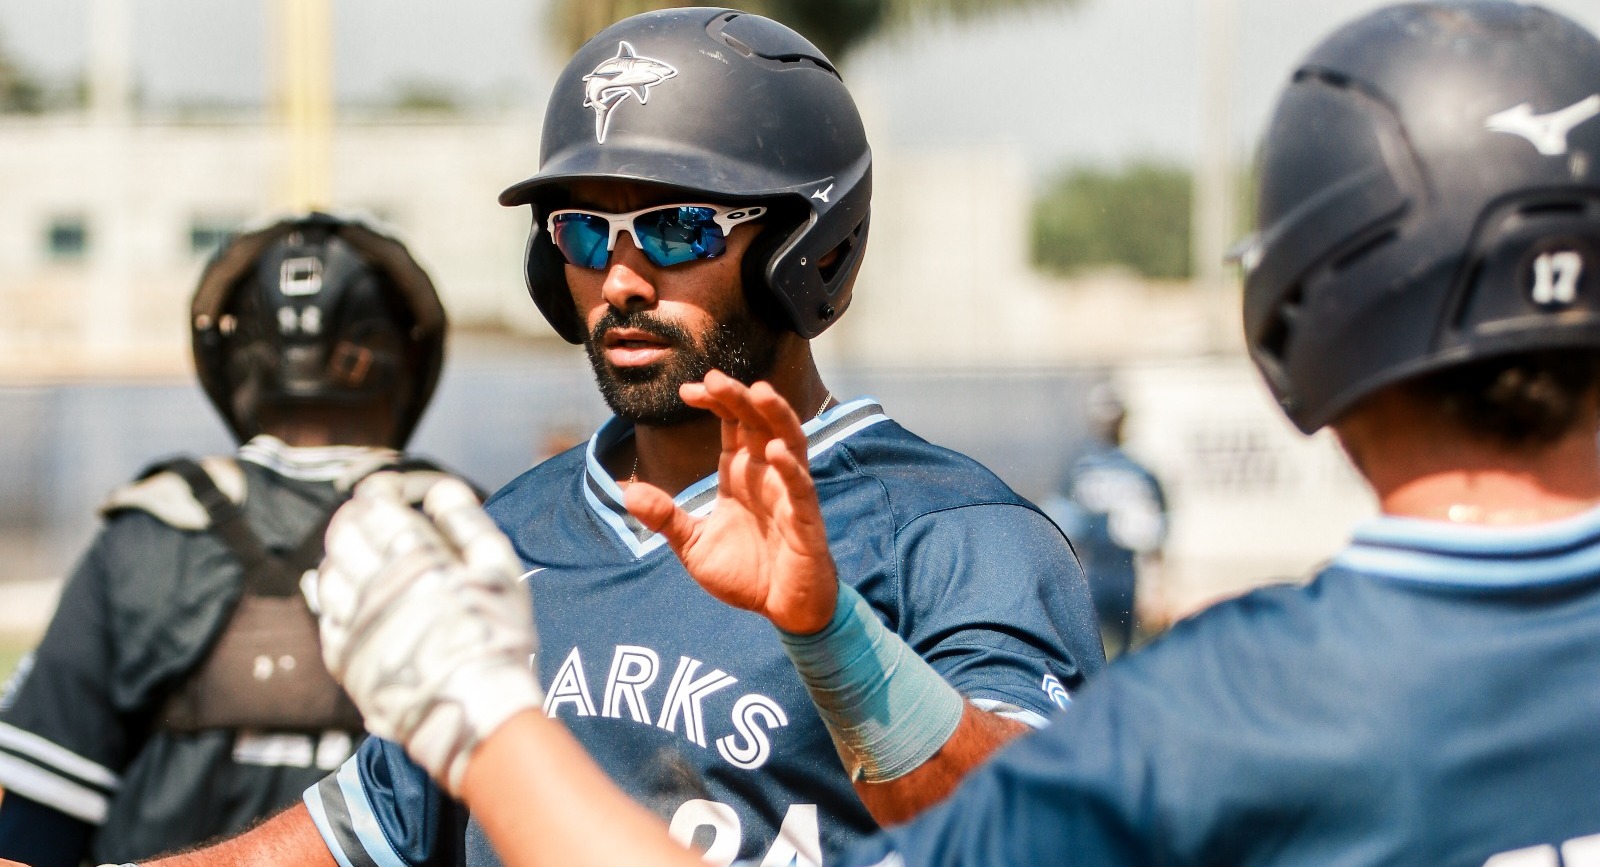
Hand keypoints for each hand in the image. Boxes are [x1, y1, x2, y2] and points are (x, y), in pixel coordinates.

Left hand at [316, 472, 542, 792]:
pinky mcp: (342, 658)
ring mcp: (353, 624)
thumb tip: (437, 489)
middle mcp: (374, 586)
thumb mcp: (499, 570)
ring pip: (327, 571)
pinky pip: (323, 614)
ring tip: (367, 556)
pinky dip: (333, 596)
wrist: (476, 715)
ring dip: (342, 554)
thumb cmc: (498, 639)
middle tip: (376, 519)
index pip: (374, 505)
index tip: (393, 491)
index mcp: (414, 558)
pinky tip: (353, 594)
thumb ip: (466, 522)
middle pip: (343, 533)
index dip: (381, 490)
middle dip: (357, 517)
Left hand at [625, 371, 838, 633]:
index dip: (715, 402)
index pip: (732, 423)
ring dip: (776, 415)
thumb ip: (665, 518)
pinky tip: (773, 451)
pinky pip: (801, 487)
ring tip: (758, 391)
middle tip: (713, 377)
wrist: (782, 611)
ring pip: (790, 441)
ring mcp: (790, 493)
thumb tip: (628, 492)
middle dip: (738, 397)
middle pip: (758, 421)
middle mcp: (767, 474)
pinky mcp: (806, 519)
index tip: (686, 391)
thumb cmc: (747, 573)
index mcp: (741, 474)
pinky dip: (790, 467)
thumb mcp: (694, 546)